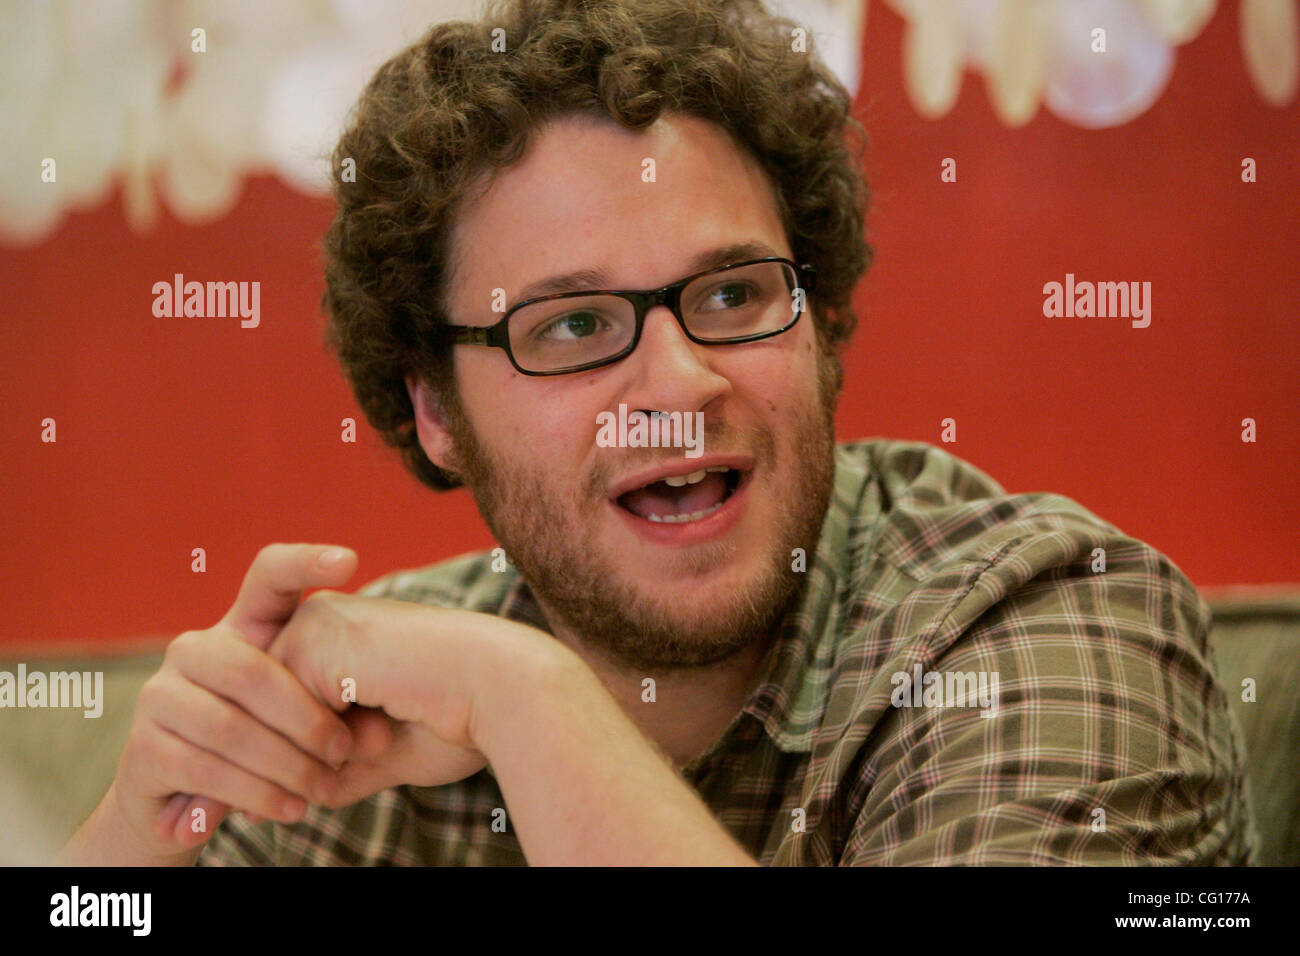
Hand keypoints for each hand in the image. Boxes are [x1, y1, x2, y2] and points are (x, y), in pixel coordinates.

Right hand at [100, 544, 361, 860]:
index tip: (349, 559)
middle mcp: (193, 649)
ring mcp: (160, 696)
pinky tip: (289, 808)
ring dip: (286, 765)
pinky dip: (256, 794)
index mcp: (241, 626)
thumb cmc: (265, 743)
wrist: (183, 802)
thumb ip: (342, 713)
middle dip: (306, 718)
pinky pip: (207, 769)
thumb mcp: (307, 720)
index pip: (269, 576)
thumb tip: (377, 735)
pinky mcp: (142, 747)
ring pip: (231, 728)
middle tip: (344, 752)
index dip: (305, 562)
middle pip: (253, 671)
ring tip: (323, 791)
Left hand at [264, 591, 559, 806]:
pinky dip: (322, 746)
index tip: (388, 738)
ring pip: (265, 728)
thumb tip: (255, 813)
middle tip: (388, 735)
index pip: (280, 718)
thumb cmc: (456, 720)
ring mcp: (312, 628)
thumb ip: (321, 772)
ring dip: (321, 753)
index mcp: (337, 642)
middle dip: (310, 757)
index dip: (315, 756)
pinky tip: (379, 720)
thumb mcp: (378, 754)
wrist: (504, 691)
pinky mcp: (313, 643)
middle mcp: (318, 624)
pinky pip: (278, 725)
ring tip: (389, 726)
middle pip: (263, 722)